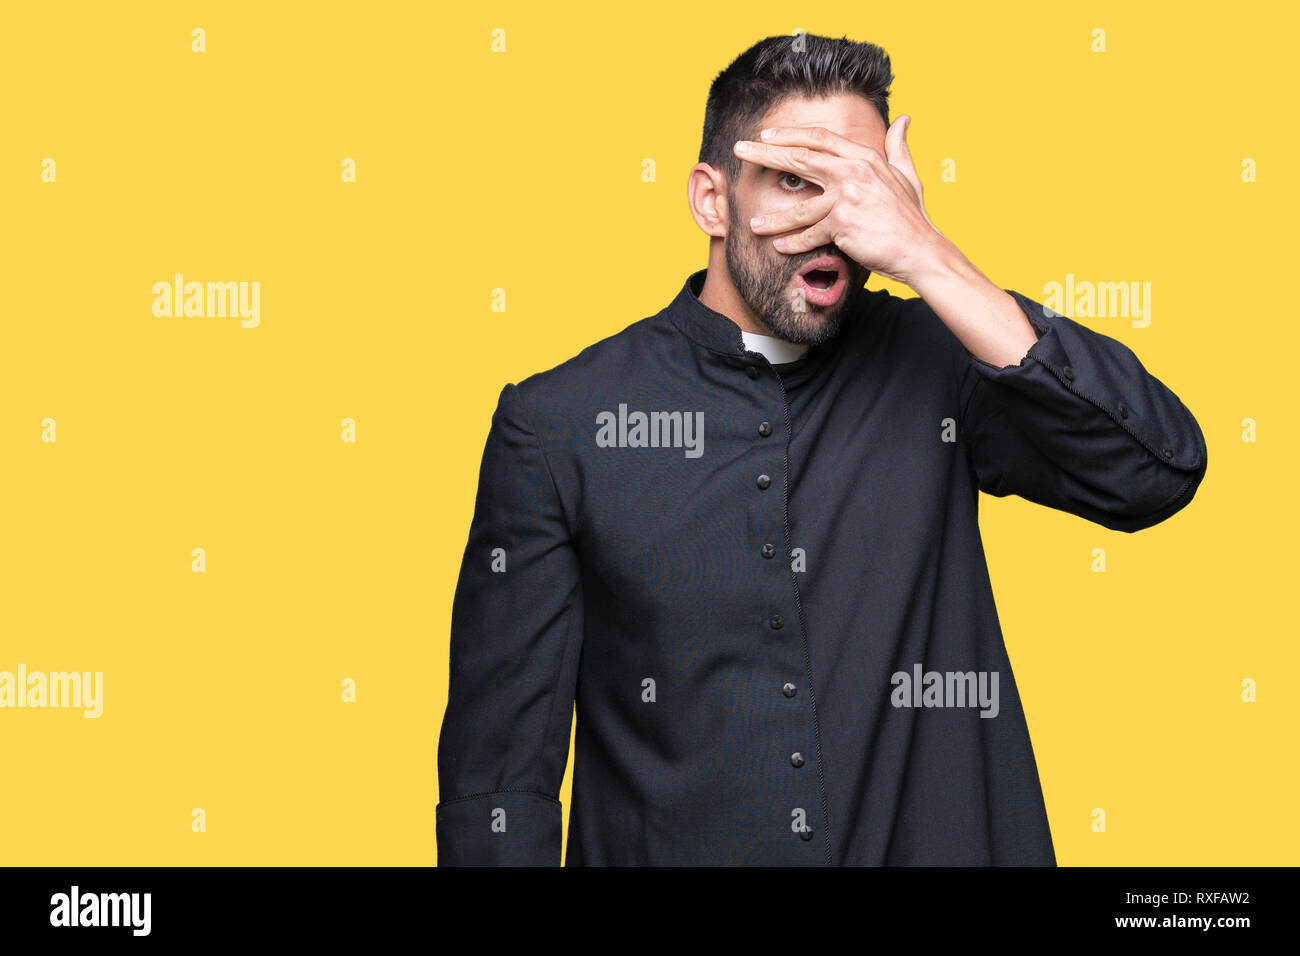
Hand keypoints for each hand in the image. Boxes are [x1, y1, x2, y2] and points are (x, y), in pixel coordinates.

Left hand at [734, 115, 948, 286]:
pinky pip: (810, 234)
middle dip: (766, 154)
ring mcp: (846, 197)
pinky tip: (779, 247)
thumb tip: (905, 120)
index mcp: (865, 157)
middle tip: (740, 151)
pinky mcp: (842, 224)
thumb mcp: (908, 175)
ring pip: (799, 207)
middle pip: (800, 159)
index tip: (766, 134)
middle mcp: (853, 172)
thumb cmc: (912, 217)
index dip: (790, 135)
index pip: (820, 138)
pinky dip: (794, 243)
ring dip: (773, 218)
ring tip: (752, 223)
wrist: (921, 250)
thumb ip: (898, 147)